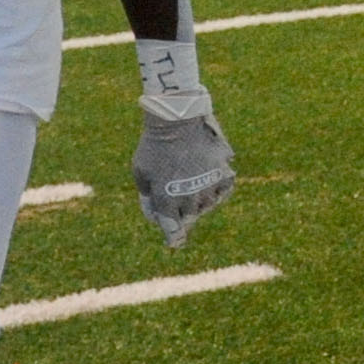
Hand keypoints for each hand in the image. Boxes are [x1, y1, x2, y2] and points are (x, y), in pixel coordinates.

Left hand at [134, 92, 237, 247]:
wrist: (177, 119)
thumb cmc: (153, 145)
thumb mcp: (140, 172)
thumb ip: (147, 196)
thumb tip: (156, 213)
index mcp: (167, 200)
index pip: (172, 229)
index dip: (173, 237)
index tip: (174, 243)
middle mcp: (190, 197)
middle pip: (189, 217)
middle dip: (183, 215)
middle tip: (179, 209)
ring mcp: (208, 185)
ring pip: (207, 205)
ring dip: (199, 203)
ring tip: (192, 190)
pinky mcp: (222, 172)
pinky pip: (223, 190)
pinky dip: (217, 191)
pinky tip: (210, 185)